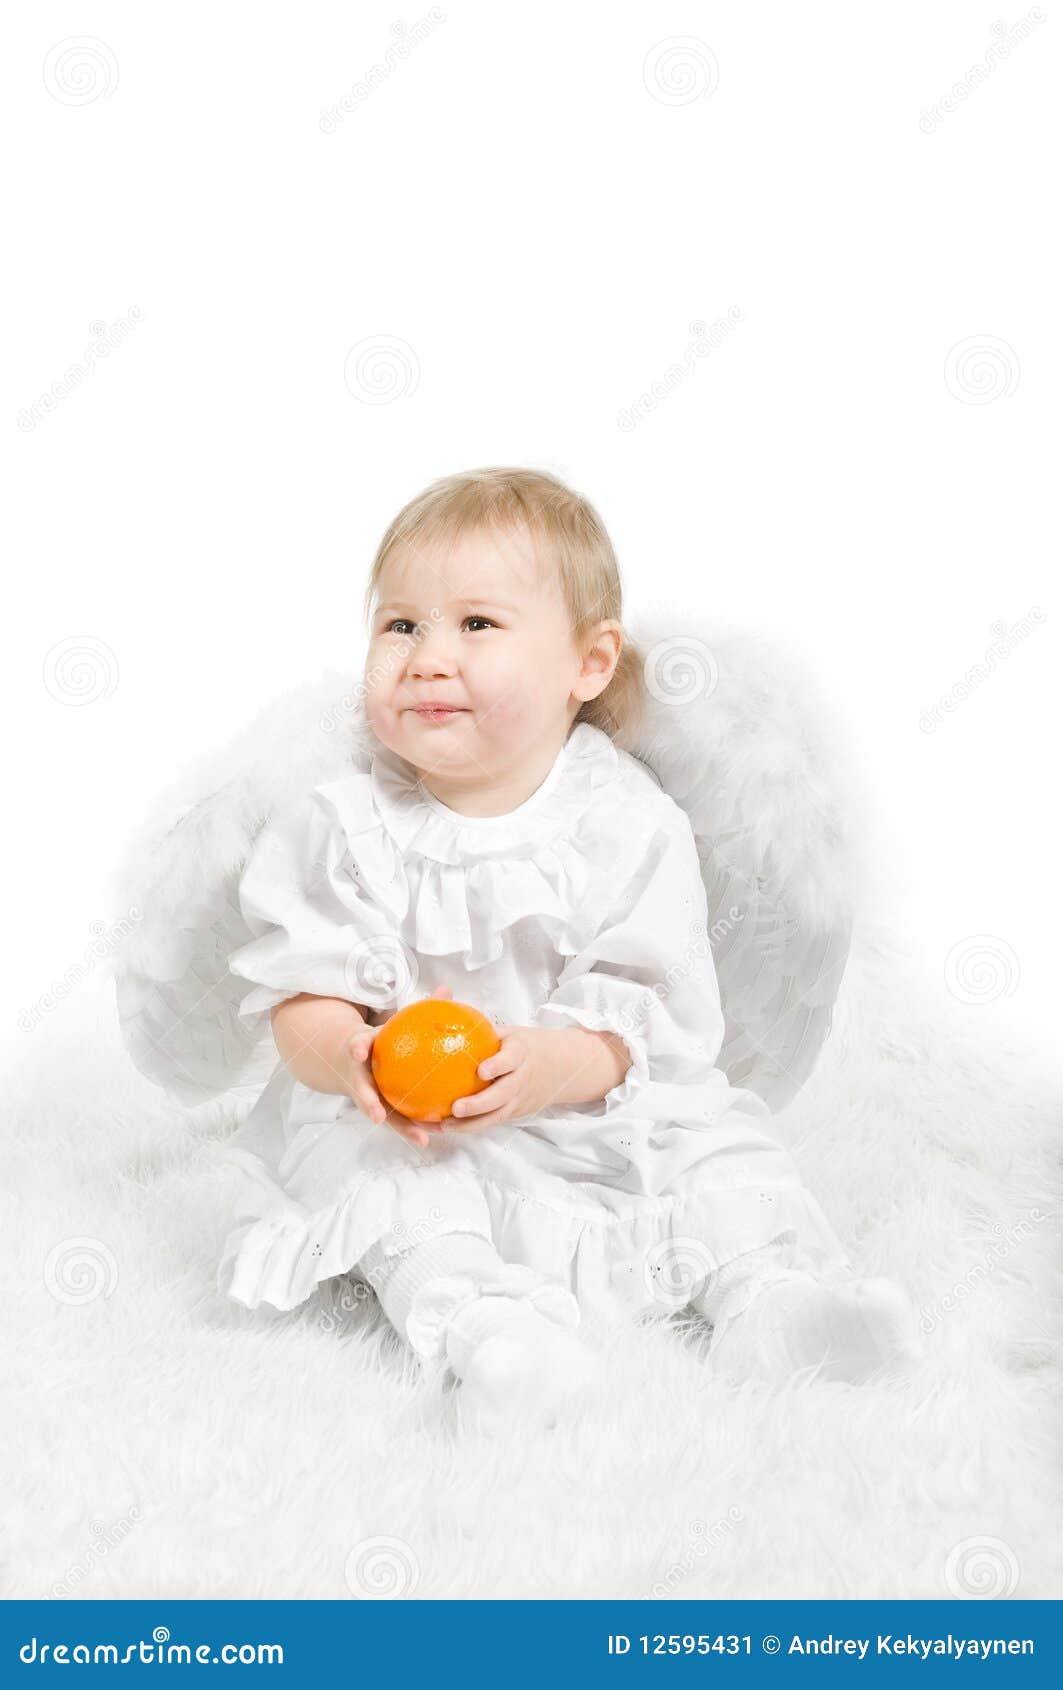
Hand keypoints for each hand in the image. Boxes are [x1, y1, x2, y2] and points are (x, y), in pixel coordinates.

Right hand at [344, 985, 455, 1150]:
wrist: (344, 1059)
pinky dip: (413, 1128)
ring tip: (420, 1139)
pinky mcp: (377, 1108)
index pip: (355, 1045)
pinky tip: (437, 1135)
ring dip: (399, 1127)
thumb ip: (417, 1009)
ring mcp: (366, 1095)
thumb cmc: (377, 1039)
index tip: (357, 1052)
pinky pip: (396, 1119)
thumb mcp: (390, 1024)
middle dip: (367, 1102)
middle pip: (362, 1091)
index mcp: (362, 1049)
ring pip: (380, 1113)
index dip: (356, 1048)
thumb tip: (447, 990)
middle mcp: (360, 1076)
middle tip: (378, 1114)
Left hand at [446, 1025, 563, 1133]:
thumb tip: (447, 1021)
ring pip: (497, 1115)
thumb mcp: (511, 1034)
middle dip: (479, 1104)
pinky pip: (493, 1121)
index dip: (498, 1065)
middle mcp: (522, 1079)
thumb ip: (485, 1032)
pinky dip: (472, 1126)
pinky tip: (449, 1127)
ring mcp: (520, 1099)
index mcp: (521, 1053)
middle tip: (456, 1107)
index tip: (481, 1070)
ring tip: (445, 1125)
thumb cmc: (529, 1046)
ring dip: (471, 1124)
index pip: (511, 1059)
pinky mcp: (515, 1112)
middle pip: (502, 1095)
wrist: (564, 1067)